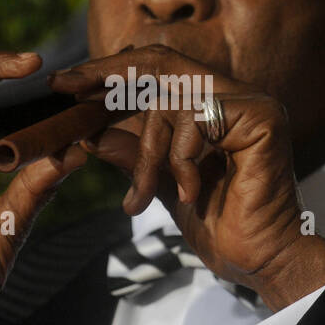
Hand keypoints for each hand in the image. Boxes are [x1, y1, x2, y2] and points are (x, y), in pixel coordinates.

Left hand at [0, 43, 324, 310]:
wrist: (259, 263)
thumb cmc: (220, 228)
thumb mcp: (160, 184)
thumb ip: (133, 153)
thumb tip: (90, 131)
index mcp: (215, 104)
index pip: (155, 68)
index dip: (107, 71)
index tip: (62, 85)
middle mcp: (236, 95)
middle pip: (160, 62)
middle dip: (107, 74)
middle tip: (66, 88)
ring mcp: (252, 103)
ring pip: (172, 98)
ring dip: (148, 152)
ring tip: (141, 197)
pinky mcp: (262, 118)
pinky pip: (197, 119)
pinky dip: (181, 157)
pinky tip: (189, 190)